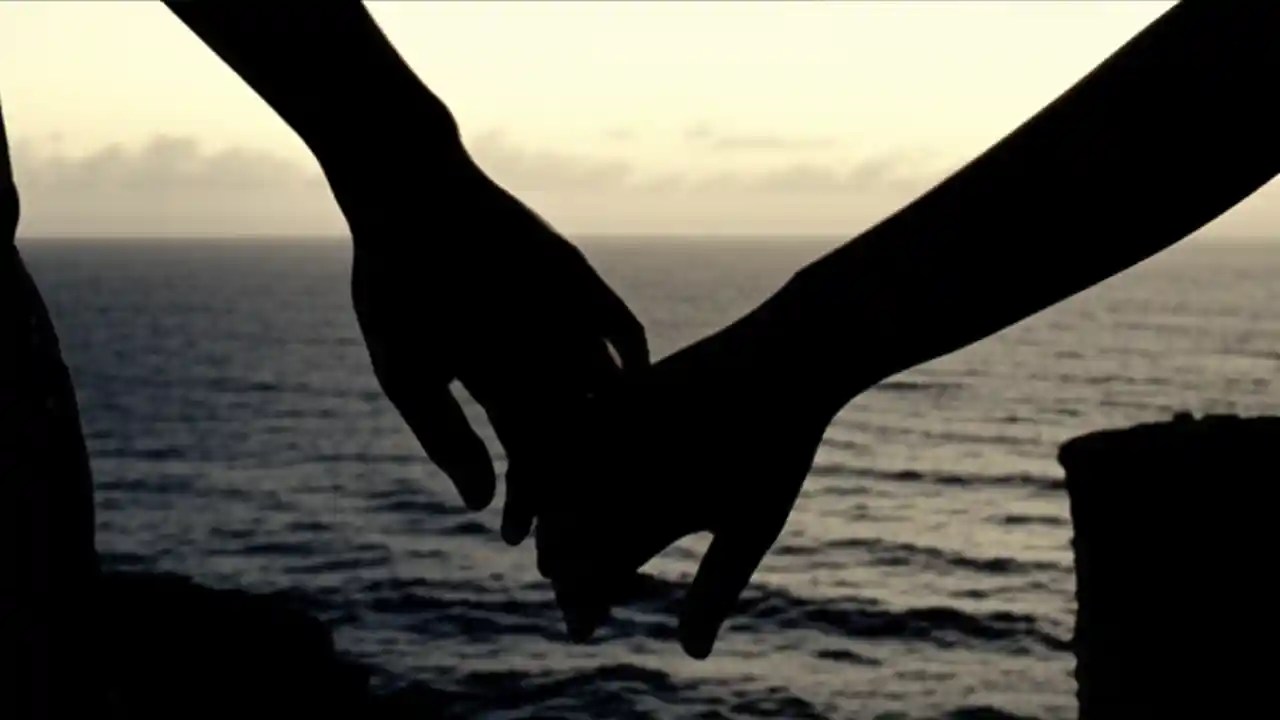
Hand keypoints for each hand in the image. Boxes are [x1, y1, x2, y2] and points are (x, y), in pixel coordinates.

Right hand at [343, 151, 648, 544]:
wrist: (410, 197)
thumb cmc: (394, 286)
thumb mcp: (408, 371)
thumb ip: (443, 436)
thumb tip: (479, 503)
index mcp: (498, 385)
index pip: (526, 455)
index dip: (526, 499)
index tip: (520, 543)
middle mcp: (541, 360)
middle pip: (577, 434)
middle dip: (583, 482)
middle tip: (592, 525)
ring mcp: (566, 322)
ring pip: (607, 388)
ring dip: (618, 429)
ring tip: (625, 470)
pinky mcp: (584, 284)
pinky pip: (622, 328)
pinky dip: (631, 359)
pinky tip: (628, 386)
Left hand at [534, 300, 852, 657]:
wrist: (781, 369)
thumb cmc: (775, 454)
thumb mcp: (748, 527)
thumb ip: (716, 588)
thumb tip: (692, 656)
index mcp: (658, 520)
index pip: (611, 571)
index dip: (591, 600)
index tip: (580, 626)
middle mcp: (629, 484)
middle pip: (580, 532)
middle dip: (565, 561)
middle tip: (557, 579)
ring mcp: (617, 442)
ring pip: (569, 483)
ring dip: (554, 510)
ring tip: (549, 530)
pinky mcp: (612, 397)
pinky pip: (575, 425)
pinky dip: (563, 448)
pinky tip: (551, 467)